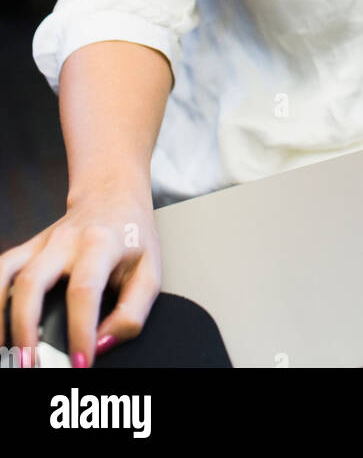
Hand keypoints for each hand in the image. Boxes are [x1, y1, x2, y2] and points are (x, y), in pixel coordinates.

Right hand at [0, 185, 160, 367]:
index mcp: (101, 244)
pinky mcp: (27, 247)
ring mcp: (42, 242)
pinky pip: (1, 269)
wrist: (113, 195)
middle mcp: (66, 240)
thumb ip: (132, 313)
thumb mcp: (150, 271)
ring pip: (6, 273)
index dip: (80, 330)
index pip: (84, 289)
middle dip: (26, 327)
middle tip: (29, 364)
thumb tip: (101, 345)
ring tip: (4, 351)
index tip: (80, 363)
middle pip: (33, 281)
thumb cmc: (132, 237)